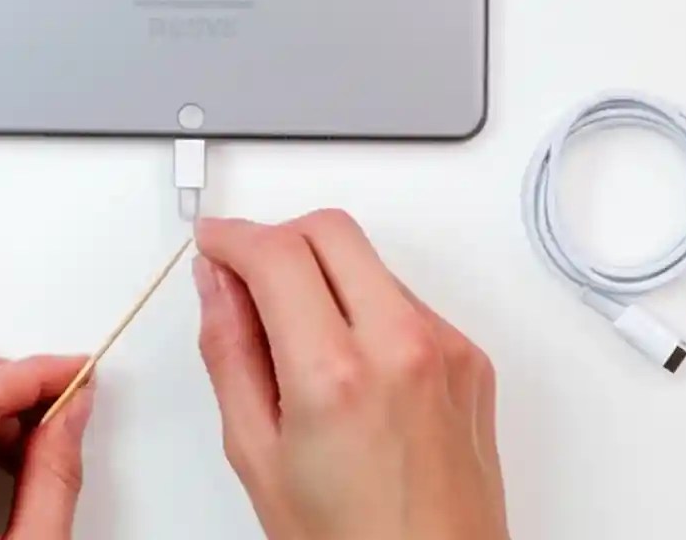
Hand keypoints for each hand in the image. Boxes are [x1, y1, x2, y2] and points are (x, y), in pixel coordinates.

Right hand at [194, 211, 508, 539]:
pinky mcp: (471, 358)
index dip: (232, 236)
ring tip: (299, 344)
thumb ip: (229, 353)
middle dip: (278, 238)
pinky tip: (349, 366)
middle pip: (330, 230)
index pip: (277, 254)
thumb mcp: (257, 455)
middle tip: (247, 278)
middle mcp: (402, 347)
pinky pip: (407, 300)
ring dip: (324, 274)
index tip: (214, 242)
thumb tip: (216, 285)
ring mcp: (446, 348)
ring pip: (371, 261)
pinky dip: (366, 308)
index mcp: (336, 375)